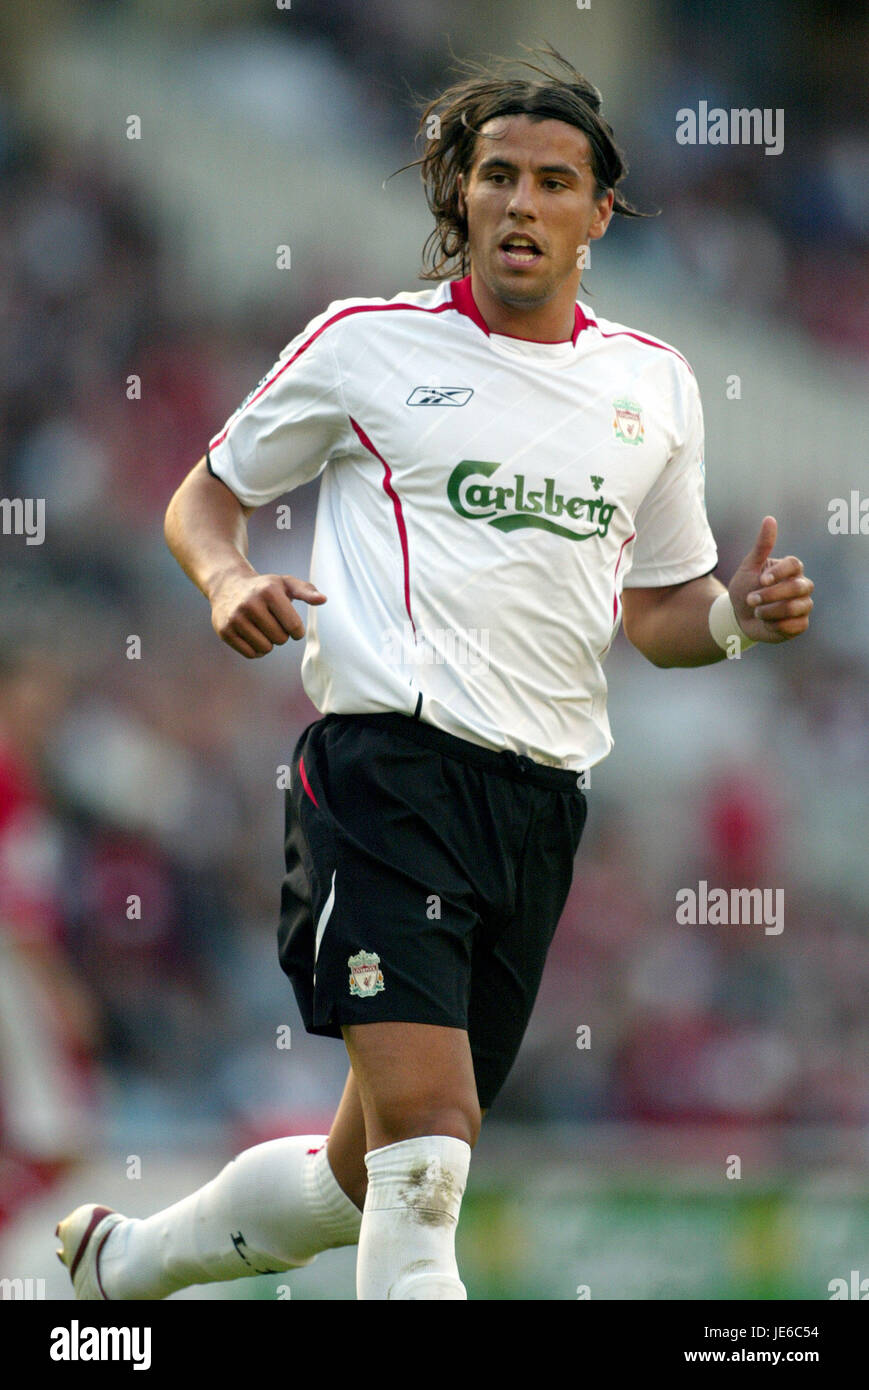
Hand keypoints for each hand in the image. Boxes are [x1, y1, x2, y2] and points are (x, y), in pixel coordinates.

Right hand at [210, 569, 326, 657]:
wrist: (227, 585)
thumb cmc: (264, 587)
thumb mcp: (285, 584)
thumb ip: (307, 591)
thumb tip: (323, 600)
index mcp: (269, 591)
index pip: (294, 627)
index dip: (297, 631)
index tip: (291, 625)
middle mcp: (250, 604)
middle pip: (280, 639)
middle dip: (281, 634)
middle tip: (272, 623)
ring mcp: (235, 618)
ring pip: (265, 648)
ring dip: (268, 643)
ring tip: (262, 628)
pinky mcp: (224, 631)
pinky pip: (250, 654)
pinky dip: (256, 649)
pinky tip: (252, 635)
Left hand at [728, 516, 813, 642]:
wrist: (738, 617)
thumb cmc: (745, 588)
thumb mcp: (749, 567)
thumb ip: (762, 545)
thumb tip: (770, 518)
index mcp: (791, 569)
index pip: (794, 565)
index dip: (778, 573)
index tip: (761, 580)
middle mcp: (802, 586)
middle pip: (797, 587)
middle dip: (770, 595)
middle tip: (750, 600)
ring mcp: (804, 605)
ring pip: (795, 608)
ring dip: (769, 611)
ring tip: (757, 612)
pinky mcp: (801, 624)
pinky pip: (795, 625)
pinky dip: (775, 625)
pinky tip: (767, 623)